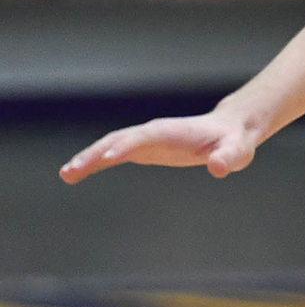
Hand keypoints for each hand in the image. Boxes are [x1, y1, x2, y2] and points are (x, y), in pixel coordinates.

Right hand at [60, 110, 260, 183]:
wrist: (231, 132)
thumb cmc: (234, 143)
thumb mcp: (237, 152)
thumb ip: (228, 158)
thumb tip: (219, 167)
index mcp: (173, 132)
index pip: (145, 137)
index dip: (127, 145)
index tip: (108, 157)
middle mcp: (154, 132)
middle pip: (119, 139)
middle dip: (96, 153)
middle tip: (73, 170)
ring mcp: (145, 140)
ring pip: (110, 145)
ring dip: (88, 158)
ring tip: (66, 174)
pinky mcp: (142, 149)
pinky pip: (112, 154)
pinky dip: (94, 162)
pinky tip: (75, 174)